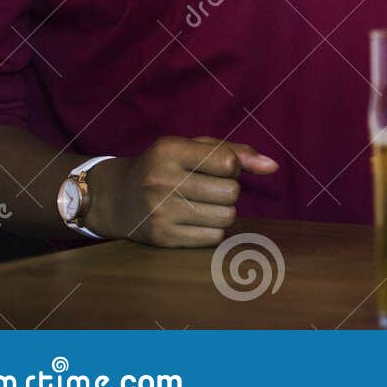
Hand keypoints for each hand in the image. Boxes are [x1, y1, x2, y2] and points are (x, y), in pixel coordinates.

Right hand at [84, 136, 278, 247]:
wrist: (113, 197)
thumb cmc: (164, 166)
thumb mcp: (192, 148)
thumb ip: (235, 151)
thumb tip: (273, 166)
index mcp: (170, 150)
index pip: (227, 162)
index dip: (232, 167)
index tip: (218, 168)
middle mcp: (162, 181)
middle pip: (231, 192)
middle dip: (229, 190)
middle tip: (209, 188)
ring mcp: (160, 212)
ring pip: (226, 217)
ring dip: (223, 211)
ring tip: (202, 204)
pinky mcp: (161, 238)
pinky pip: (213, 237)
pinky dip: (212, 229)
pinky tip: (194, 220)